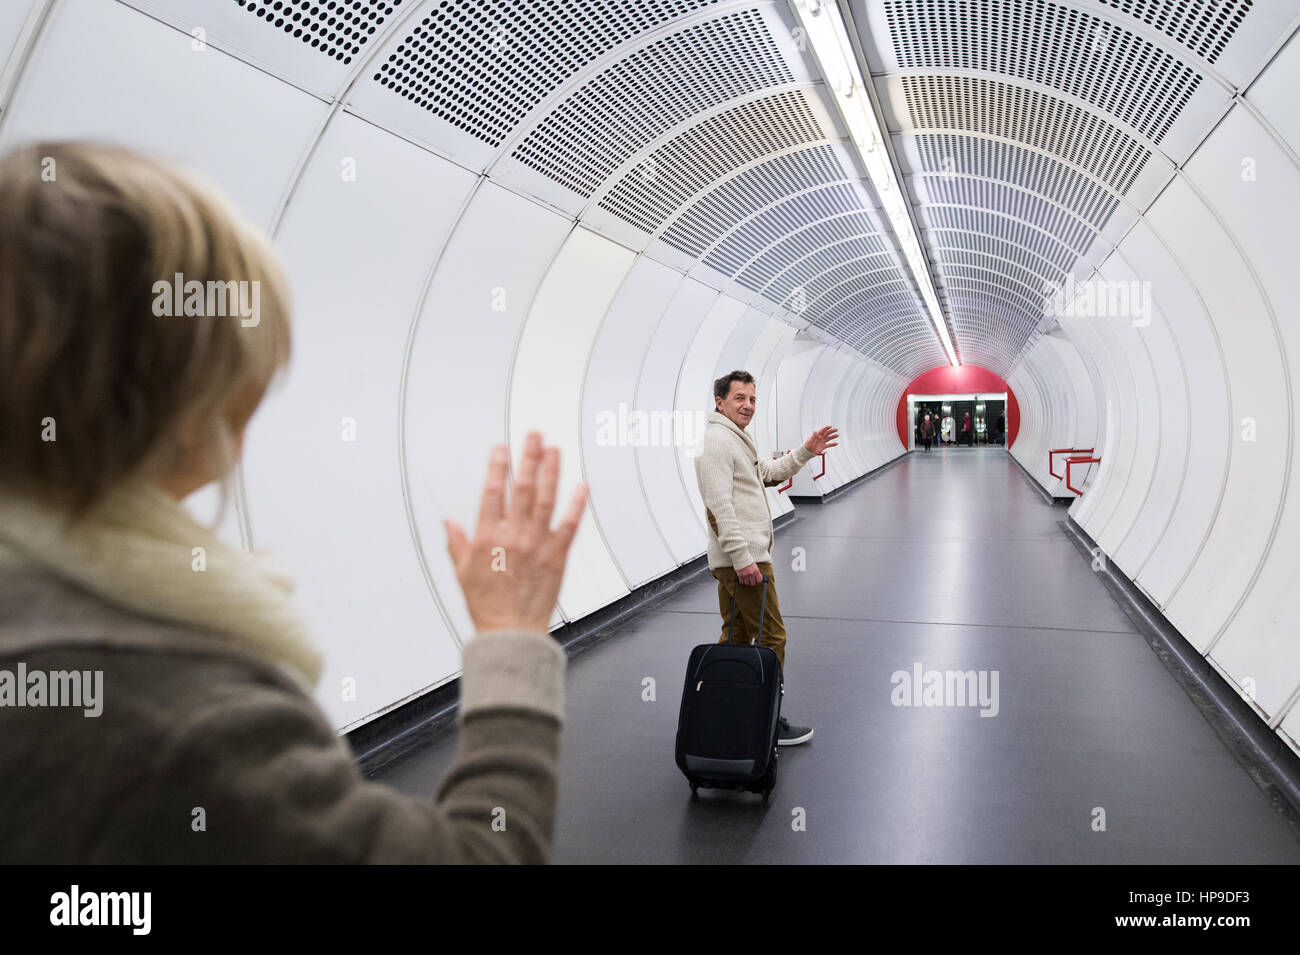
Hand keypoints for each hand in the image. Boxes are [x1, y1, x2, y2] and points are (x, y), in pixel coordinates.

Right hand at [444, 432, 587, 633]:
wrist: (511, 631)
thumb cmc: (486, 604)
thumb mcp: (462, 572)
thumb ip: (457, 543)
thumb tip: (448, 523)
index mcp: (488, 536)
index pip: (492, 491)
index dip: (497, 466)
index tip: (501, 448)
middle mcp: (513, 535)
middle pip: (522, 487)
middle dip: (528, 457)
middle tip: (534, 435)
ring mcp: (537, 544)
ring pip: (546, 499)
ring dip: (552, 472)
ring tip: (554, 450)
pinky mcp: (557, 556)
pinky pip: (569, 525)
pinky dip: (577, 505)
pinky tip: (582, 487)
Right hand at [737, 562, 763, 585]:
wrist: (741, 557)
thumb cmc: (748, 560)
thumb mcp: (754, 565)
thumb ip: (755, 571)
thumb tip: (756, 577)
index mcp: (756, 571)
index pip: (759, 580)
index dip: (758, 580)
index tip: (757, 580)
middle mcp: (751, 574)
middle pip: (753, 583)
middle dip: (752, 582)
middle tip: (751, 580)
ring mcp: (745, 575)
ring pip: (747, 583)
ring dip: (747, 582)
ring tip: (747, 580)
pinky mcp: (740, 575)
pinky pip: (741, 582)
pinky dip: (742, 581)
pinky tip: (743, 579)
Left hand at [804, 425, 838, 453]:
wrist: (807, 452)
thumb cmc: (807, 445)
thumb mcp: (810, 440)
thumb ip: (813, 436)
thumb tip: (815, 430)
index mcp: (817, 435)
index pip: (823, 430)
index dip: (826, 428)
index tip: (830, 426)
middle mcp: (820, 437)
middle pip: (827, 433)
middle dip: (832, 431)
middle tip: (836, 429)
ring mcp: (822, 441)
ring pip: (829, 438)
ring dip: (833, 436)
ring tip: (838, 435)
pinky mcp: (823, 446)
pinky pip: (829, 445)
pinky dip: (833, 444)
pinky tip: (836, 443)